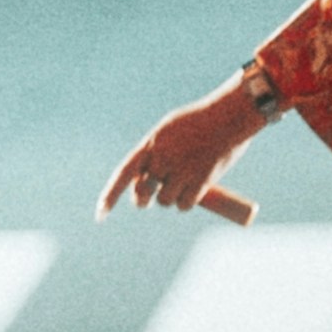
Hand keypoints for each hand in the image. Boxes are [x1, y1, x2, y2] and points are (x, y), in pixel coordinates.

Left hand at [102, 80, 271, 226]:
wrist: (230, 116)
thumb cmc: (202, 121)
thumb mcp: (171, 130)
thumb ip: (157, 154)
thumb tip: (149, 185)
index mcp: (152, 143)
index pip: (125, 173)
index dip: (111, 195)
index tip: (100, 215)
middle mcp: (162, 159)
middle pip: (143, 192)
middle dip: (144, 198)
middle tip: (148, 197)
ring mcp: (180, 171)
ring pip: (164, 200)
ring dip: (172, 197)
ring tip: (186, 178)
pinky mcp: (199, 182)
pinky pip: (184, 205)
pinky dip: (187, 202)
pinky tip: (197, 188)